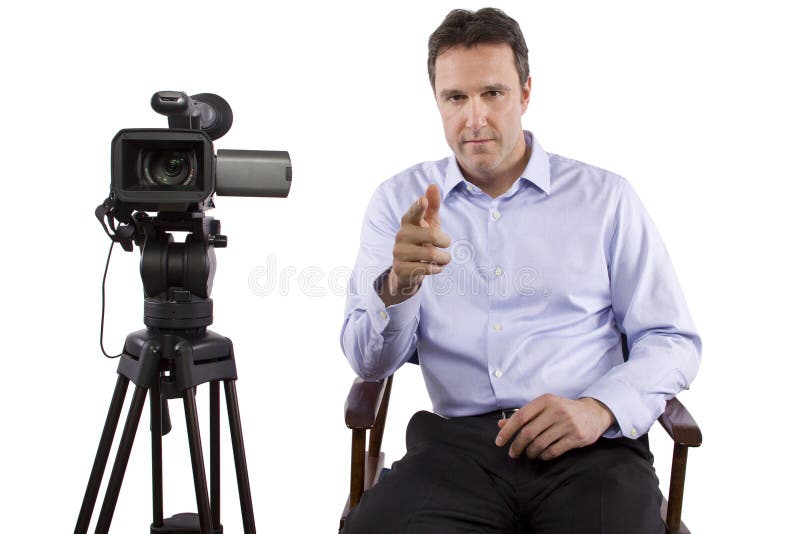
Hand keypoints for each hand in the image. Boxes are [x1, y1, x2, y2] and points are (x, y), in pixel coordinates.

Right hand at [380, 184, 451, 305]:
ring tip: (445, 258)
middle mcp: (401, 235)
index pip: (414, 212)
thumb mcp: (429, 223)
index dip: (419, 206)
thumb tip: (433, 185)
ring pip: (431, 254)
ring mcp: (399, 252)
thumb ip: (432, 206)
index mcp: (409, 221)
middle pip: (432, 235)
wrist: (406, 269)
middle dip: (445, 240)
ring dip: (444, 258)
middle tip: (447, 243)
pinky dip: (437, 268)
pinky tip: (437, 267)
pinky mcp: (401, 269)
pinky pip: (426, 269)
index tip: (423, 200)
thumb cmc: (421, 240)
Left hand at [494, 394, 614, 460]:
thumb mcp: (543, 407)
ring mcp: (568, 424)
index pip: (520, 416)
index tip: (499, 442)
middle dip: (517, 446)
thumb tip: (500, 425)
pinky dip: (543, 456)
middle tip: (513, 453)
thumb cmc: (562, 410)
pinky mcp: (576, 437)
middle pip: (528, 433)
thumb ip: (523, 415)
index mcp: (545, 400)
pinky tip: (541, 455)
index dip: (507, 431)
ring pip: (540, 444)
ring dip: (530, 452)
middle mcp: (556, 410)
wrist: (593, 412)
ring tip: (528, 454)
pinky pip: (553, 451)